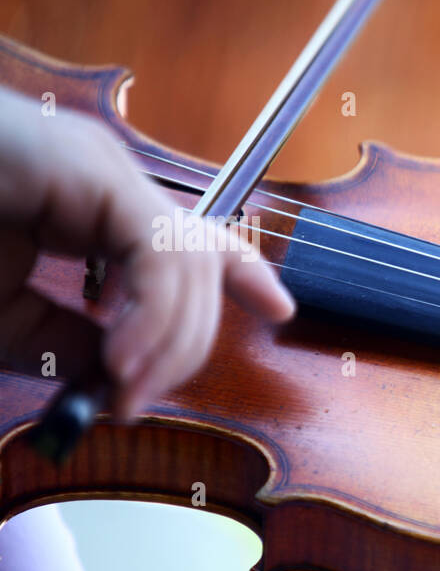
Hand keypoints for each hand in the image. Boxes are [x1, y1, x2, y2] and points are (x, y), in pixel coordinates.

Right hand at [0, 87, 294, 417]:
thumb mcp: (6, 316)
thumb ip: (66, 341)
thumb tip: (124, 375)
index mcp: (94, 207)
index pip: (193, 236)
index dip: (244, 271)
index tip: (281, 310)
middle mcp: (109, 182)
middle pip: (198, 266)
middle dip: (184, 345)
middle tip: (136, 400)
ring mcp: (100, 170)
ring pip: (186, 263)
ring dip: (166, 340)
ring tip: (124, 387)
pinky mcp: (88, 173)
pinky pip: (158, 251)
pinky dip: (151, 315)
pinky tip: (119, 357)